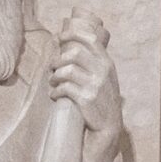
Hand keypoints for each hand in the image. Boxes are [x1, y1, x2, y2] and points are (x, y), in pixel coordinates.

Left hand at [52, 11, 124, 161]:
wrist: (109, 127)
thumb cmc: (101, 99)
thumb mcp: (104, 78)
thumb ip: (92, 62)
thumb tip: (66, 45)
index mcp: (107, 63)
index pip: (91, 39)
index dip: (72, 34)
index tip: (58, 37)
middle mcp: (103, 72)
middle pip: (74, 53)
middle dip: (57, 59)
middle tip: (52, 68)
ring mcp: (95, 85)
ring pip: (66, 70)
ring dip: (54, 76)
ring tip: (53, 83)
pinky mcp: (86, 98)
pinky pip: (64, 87)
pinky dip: (55, 91)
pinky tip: (55, 95)